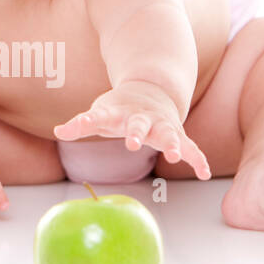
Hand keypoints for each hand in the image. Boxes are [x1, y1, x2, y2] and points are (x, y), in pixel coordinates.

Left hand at [52, 80, 211, 179]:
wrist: (152, 89)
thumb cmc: (120, 107)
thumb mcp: (100, 113)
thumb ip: (81, 124)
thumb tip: (58, 130)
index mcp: (120, 112)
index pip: (101, 116)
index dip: (89, 121)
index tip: (81, 124)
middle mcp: (143, 117)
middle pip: (139, 124)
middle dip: (137, 133)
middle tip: (132, 144)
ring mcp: (162, 125)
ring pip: (169, 133)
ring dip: (173, 144)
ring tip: (176, 157)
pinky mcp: (177, 134)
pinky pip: (191, 147)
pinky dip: (198, 159)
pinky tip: (205, 174)